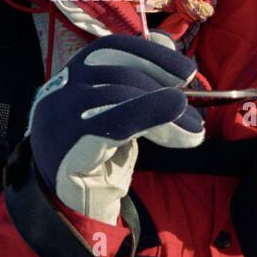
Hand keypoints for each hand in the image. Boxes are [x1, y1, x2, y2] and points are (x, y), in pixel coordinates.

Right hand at [27, 32, 203, 223]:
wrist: (66, 207)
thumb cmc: (96, 158)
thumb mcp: (118, 115)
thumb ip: (138, 87)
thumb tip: (174, 53)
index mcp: (72, 77)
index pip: (111, 49)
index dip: (152, 54)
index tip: (187, 70)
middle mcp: (60, 91)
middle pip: (120, 74)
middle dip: (166, 91)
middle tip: (197, 117)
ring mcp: (59, 117)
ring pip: (119, 96)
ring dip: (167, 113)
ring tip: (195, 133)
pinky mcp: (67, 147)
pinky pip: (114, 124)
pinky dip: (151, 118)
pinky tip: (179, 133)